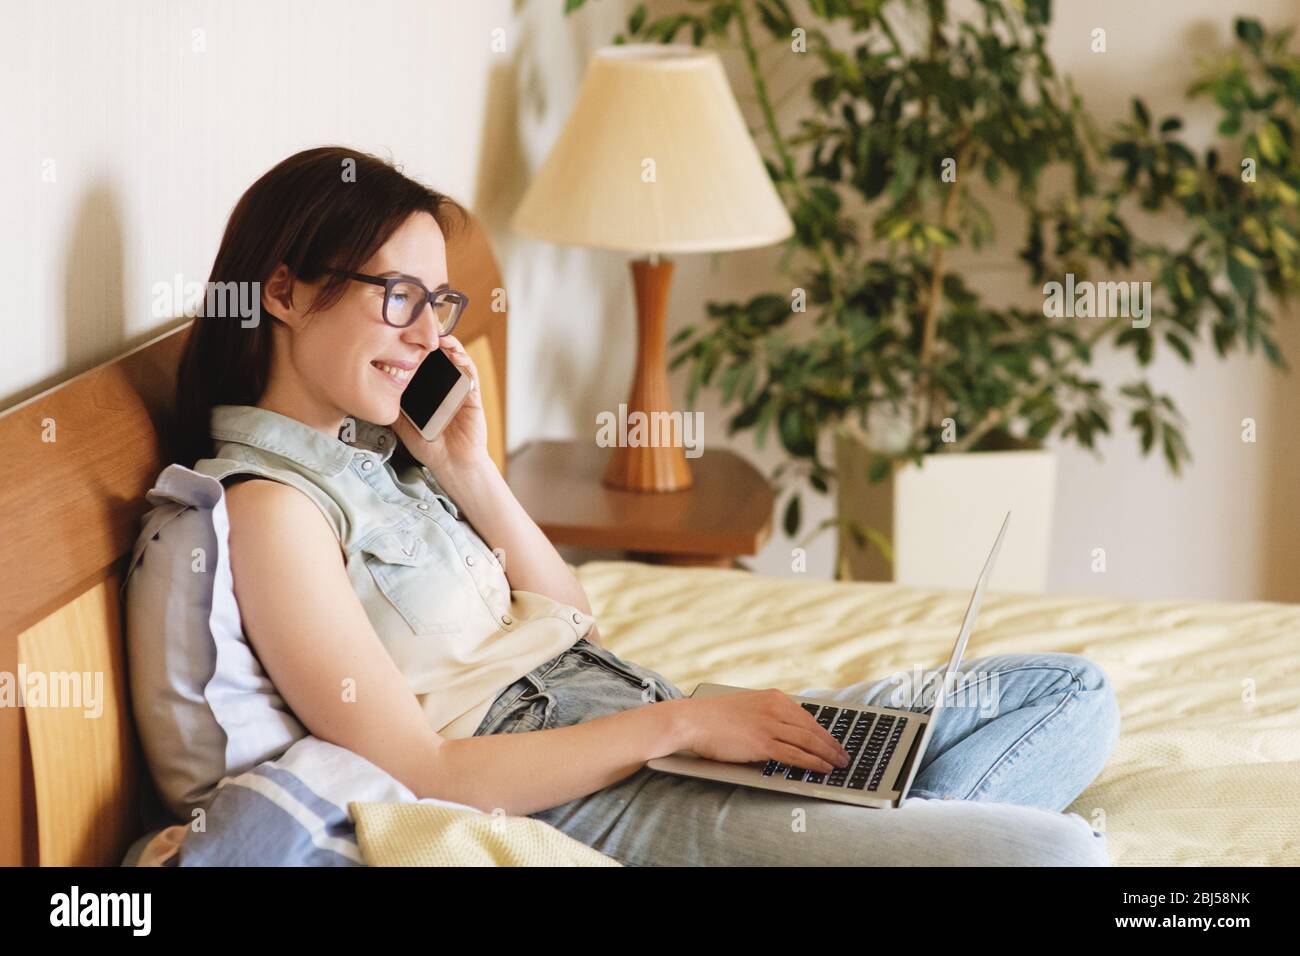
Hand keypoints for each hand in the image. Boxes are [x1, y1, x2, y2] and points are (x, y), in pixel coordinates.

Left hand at [389, 335, 489, 474]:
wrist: (451, 464)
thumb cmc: (430, 446)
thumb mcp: (403, 425)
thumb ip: (393, 408)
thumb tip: (371, 394)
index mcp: (428, 389)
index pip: (422, 362)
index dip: (414, 346)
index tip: (403, 334)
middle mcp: (445, 385)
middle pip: (439, 355)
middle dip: (431, 338)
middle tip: (422, 324)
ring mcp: (459, 389)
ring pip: (457, 358)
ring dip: (450, 344)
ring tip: (439, 334)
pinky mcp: (472, 396)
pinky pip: (470, 374)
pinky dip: (464, 361)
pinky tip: (455, 355)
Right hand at [676, 689, 850, 773]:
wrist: (692, 720)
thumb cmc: (713, 716)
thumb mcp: (746, 706)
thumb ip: (766, 715)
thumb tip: (783, 731)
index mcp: (773, 697)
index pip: (807, 716)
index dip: (824, 731)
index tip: (834, 741)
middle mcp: (776, 708)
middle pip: (813, 729)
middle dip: (832, 744)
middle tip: (844, 755)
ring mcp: (770, 725)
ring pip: (809, 742)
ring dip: (828, 754)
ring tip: (840, 764)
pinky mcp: (763, 743)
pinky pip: (795, 754)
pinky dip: (813, 762)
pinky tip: (824, 768)